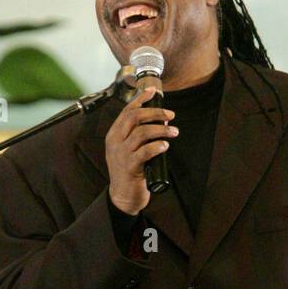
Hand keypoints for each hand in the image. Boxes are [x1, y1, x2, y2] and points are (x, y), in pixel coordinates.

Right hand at [105, 86, 177, 215]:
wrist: (122, 197)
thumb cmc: (129, 172)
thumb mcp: (128, 150)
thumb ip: (138, 135)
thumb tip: (160, 119)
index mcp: (114, 135)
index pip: (126, 111)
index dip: (140, 99)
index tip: (153, 91)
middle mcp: (115, 142)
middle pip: (134, 117)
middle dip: (155, 112)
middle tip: (171, 115)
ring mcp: (121, 154)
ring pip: (141, 133)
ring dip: (161, 130)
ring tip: (173, 132)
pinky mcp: (130, 167)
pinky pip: (145, 152)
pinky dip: (157, 146)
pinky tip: (165, 146)